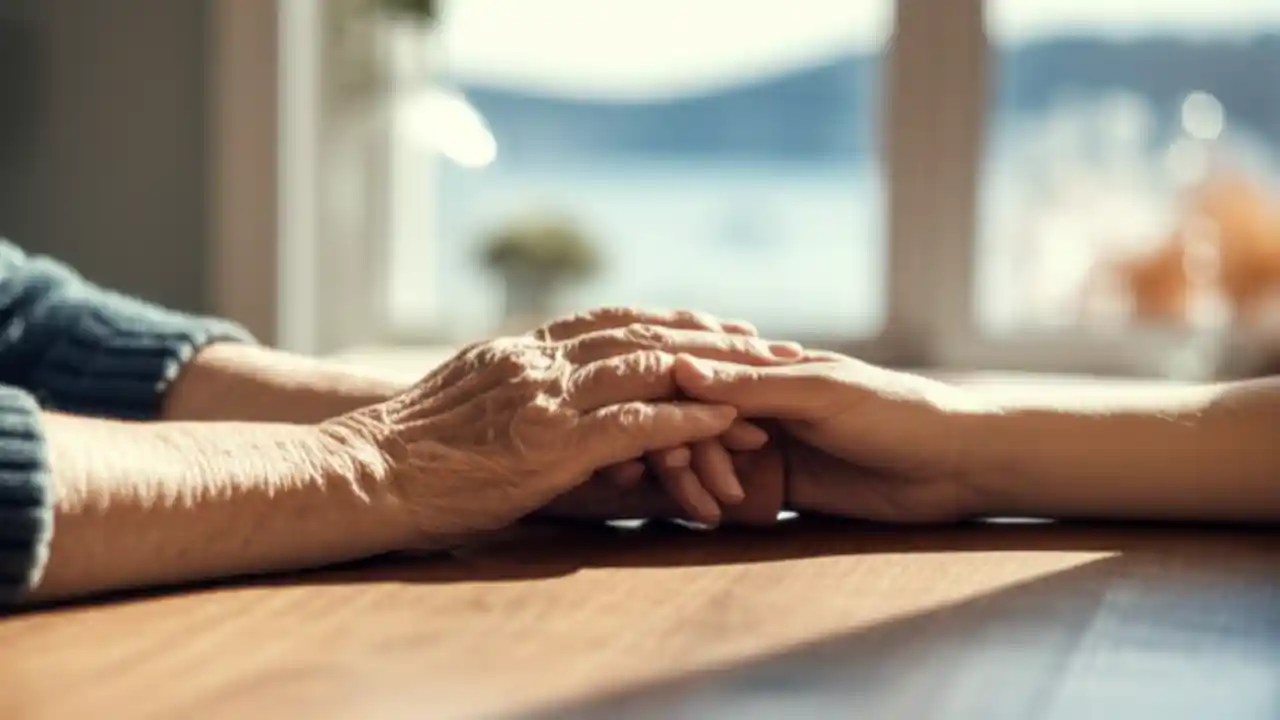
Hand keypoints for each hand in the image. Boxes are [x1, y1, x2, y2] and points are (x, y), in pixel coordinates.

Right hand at [326, 322, 792, 542]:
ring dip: (717, 371)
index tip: (720, 325)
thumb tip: (558, 404)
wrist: (361, 475)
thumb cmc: (410, 455)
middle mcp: (539, 361)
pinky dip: (684, 416)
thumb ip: (520, 393)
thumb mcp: (469, 403)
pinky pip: (632, 423)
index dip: (674, 321)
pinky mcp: (548, 445)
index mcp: (522, 350)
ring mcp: (544, 399)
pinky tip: (727, 418)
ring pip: (649, 368)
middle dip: (715, 338)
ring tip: (771, 375)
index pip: (615, 321)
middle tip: (771, 342)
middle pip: (646, 335)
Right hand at [673, 352, 989, 522]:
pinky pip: (731, 492)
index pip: (697, 382)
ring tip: (713, 510)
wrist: (956, 466)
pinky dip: (713, 502)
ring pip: (706, 460)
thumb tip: (679, 368)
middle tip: (705, 493)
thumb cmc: (897, 413)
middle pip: (692, 425)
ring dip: (697, 482)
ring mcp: (770, 446)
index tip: (675, 443)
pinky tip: (714, 517)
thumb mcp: (822, 394)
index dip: (676, 411)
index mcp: (769, 368)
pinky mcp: (782, 486)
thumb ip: (753, 387)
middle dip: (686, 457)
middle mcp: (762, 404)